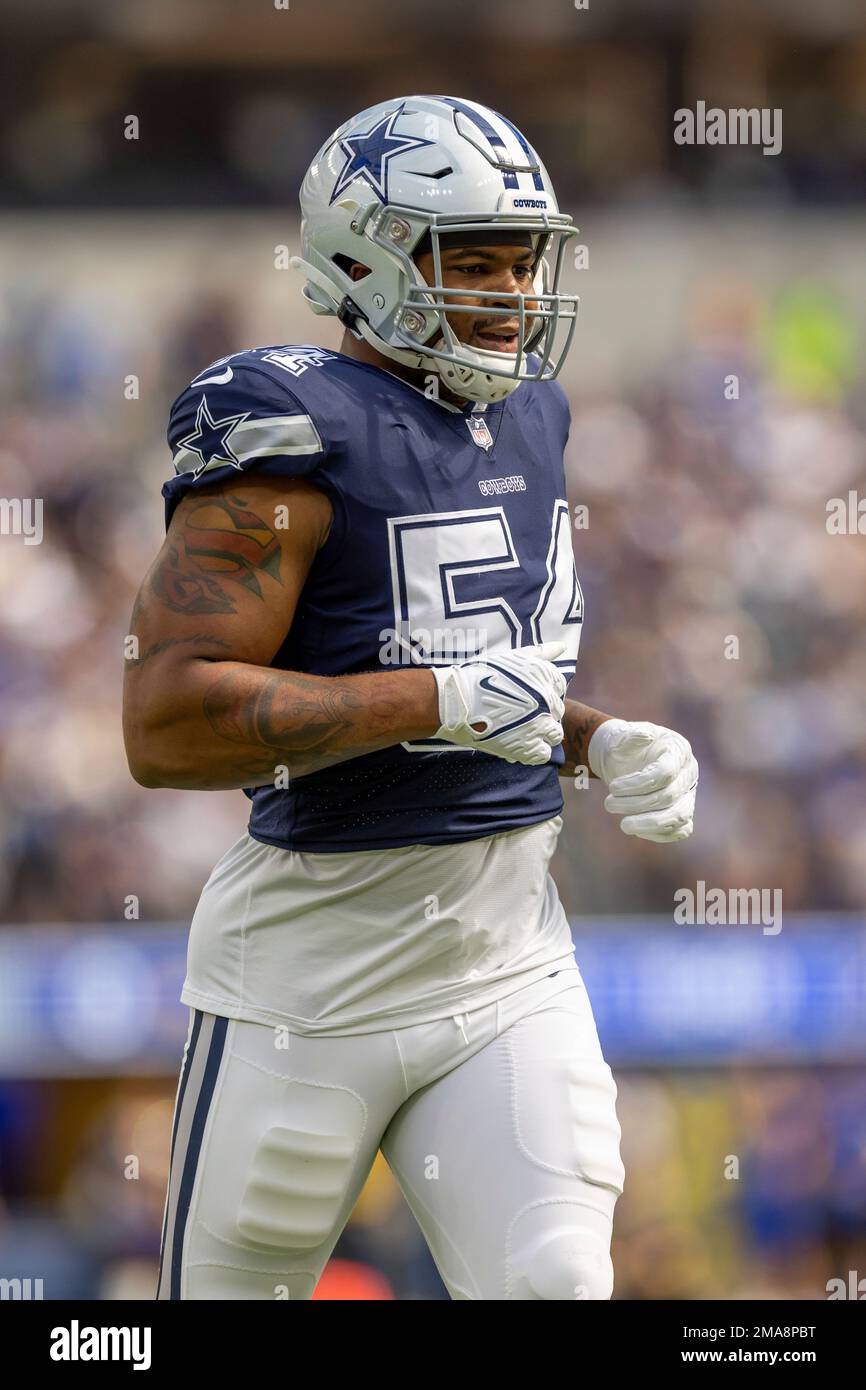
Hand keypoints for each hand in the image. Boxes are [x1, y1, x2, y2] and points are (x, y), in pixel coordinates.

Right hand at [432, 642, 566, 764]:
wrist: (455, 701)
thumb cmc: (479, 675)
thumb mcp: (512, 659)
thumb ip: (540, 653)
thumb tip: (562, 646)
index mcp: (546, 677)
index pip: (559, 687)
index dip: (542, 692)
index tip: (524, 695)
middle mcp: (549, 701)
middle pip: (556, 711)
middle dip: (541, 712)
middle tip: (516, 712)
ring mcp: (540, 726)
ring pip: (554, 734)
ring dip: (540, 733)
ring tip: (518, 729)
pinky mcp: (528, 748)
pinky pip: (542, 754)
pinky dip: (532, 751)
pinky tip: (516, 742)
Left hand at [588, 718, 697, 841]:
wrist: (625, 761)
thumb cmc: (625, 747)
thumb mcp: (623, 735)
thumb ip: (632, 735)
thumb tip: (644, 736)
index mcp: (679, 750)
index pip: (665, 772)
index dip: (638, 783)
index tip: (612, 788)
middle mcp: (689, 773)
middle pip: (669, 796)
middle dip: (635, 804)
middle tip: (608, 804)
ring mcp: (689, 794)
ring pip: (680, 816)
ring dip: (649, 824)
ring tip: (624, 825)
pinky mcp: (684, 813)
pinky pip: (680, 830)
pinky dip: (660, 834)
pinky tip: (636, 830)